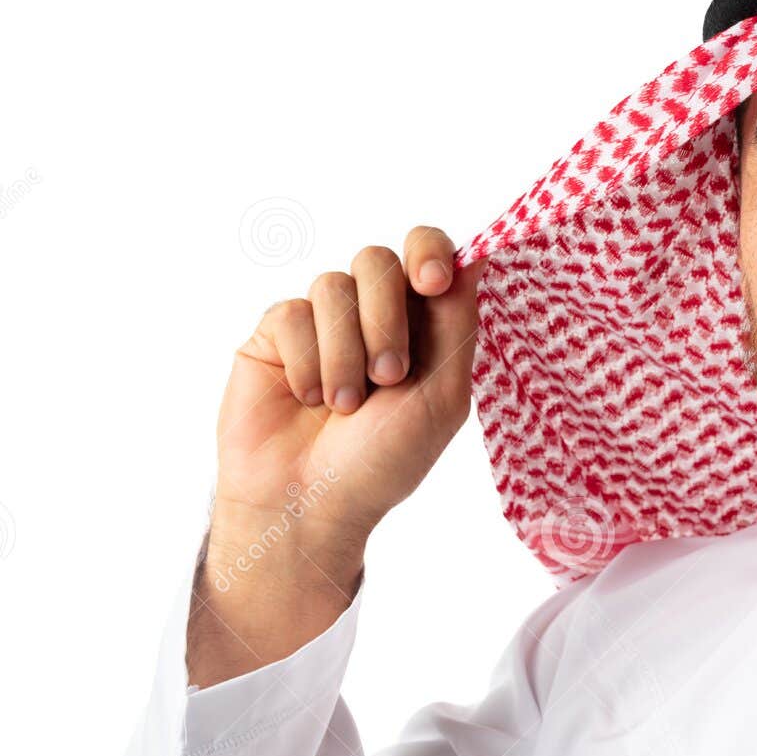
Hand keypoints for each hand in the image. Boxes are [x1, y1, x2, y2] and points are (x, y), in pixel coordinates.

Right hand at [190, 227, 481, 685]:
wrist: (308, 504)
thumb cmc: (383, 460)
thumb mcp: (441, 396)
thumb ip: (458, 322)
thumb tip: (481, 253)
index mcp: (422, 323)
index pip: (428, 251)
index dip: (429, 251)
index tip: (432, 283)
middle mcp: (372, 313)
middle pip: (379, 260)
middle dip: (386, 320)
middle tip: (389, 377)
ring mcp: (322, 320)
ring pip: (333, 284)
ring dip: (346, 353)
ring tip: (344, 406)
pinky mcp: (276, 333)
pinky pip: (292, 313)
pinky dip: (307, 363)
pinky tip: (307, 399)